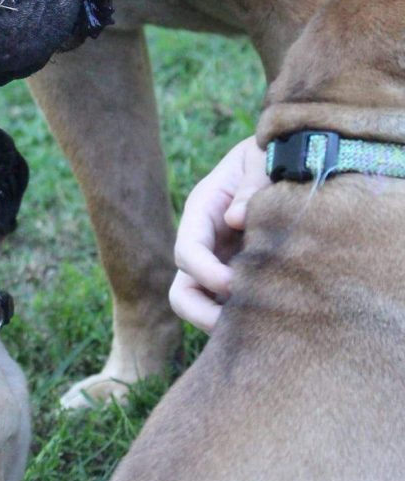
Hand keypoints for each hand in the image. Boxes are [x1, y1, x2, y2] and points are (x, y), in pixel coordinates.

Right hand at [169, 136, 268, 332]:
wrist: (297, 154)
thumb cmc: (276, 152)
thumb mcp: (264, 158)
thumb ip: (252, 184)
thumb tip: (237, 219)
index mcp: (203, 209)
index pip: (186, 251)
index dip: (205, 272)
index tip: (236, 283)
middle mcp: (207, 241)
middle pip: (183, 292)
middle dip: (203, 313)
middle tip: (243, 324)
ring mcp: (223, 262)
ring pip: (205, 307)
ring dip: (225, 323)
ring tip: (263, 327)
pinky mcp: (245, 276)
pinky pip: (233, 308)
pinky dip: (247, 320)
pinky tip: (279, 320)